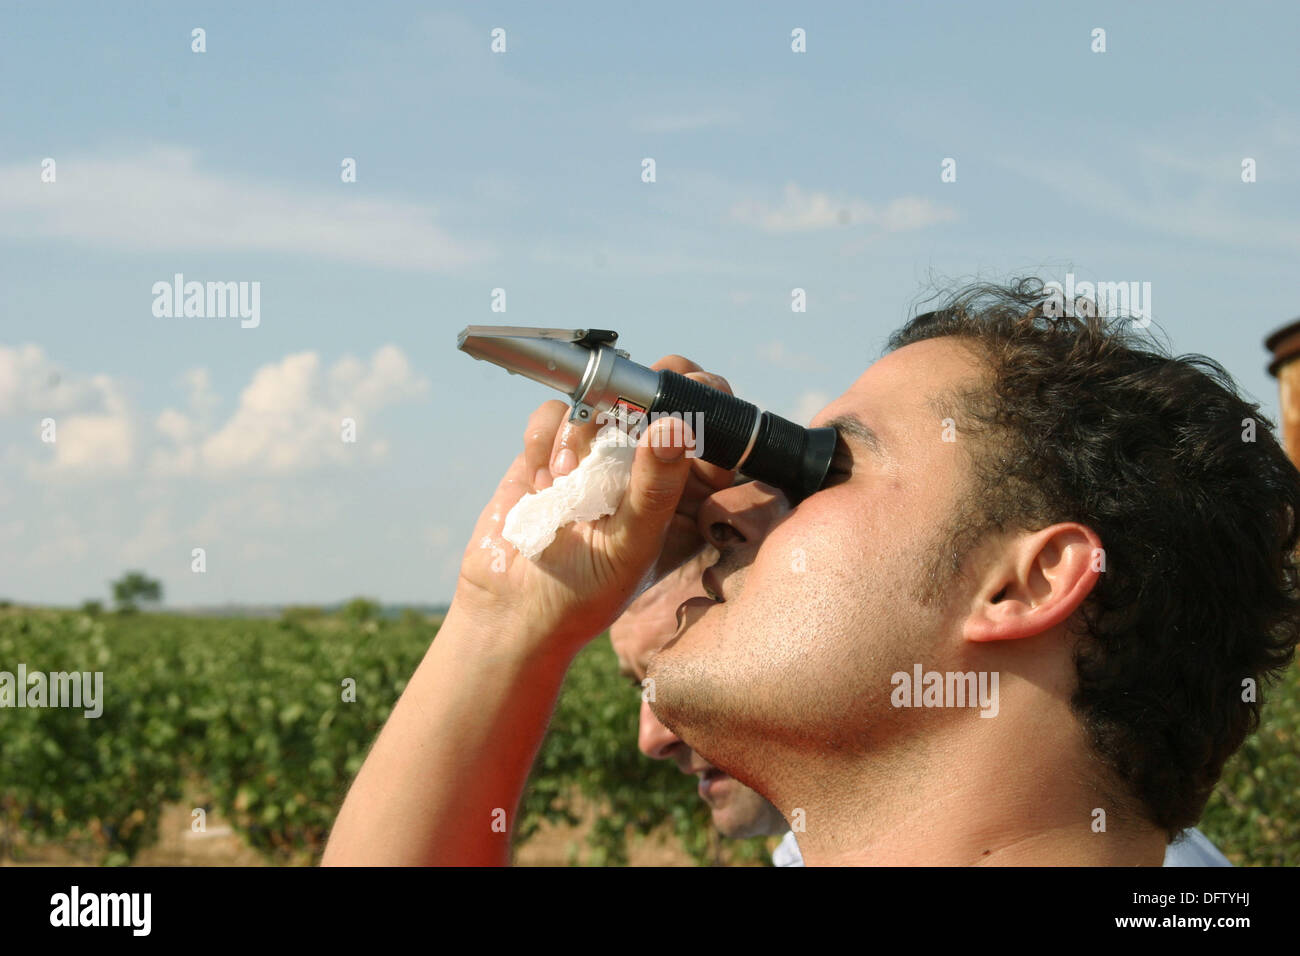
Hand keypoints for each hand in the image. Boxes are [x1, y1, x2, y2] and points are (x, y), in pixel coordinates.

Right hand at [531, 355, 735, 586]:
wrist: (514, 608)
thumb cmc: (585, 592)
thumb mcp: (630, 545)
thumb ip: (654, 489)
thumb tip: (674, 427)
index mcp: (686, 492)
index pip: (712, 431)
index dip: (705, 401)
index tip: (685, 394)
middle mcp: (646, 465)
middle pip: (660, 395)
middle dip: (637, 392)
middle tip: (619, 401)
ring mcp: (599, 452)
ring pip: (601, 398)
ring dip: (579, 432)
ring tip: (565, 478)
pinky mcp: (555, 447)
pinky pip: (556, 413)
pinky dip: (545, 439)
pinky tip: (541, 482)